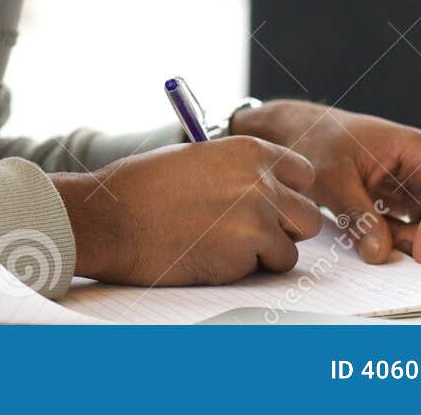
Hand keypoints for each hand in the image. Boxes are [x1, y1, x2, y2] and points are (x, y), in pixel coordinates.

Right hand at [50, 136, 322, 285]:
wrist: (112, 218)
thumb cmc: (143, 188)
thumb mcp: (197, 160)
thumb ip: (237, 171)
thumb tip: (266, 189)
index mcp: (249, 150)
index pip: (303, 174)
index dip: (288, 194)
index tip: (270, 205)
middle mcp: (261, 179)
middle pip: (308, 216)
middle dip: (285, 230)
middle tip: (251, 234)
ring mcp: (258, 217)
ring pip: (291, 249)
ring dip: (265, 254)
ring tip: (225, 246)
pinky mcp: (247, 252)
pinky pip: (265, 269)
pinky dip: (244, 270)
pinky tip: (211, 256)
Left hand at [234, 99, 420, 265]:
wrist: (306, 135)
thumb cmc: (319, 142)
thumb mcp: (329, 175)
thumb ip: (355, 213)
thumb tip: (382, 254)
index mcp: (420, 150)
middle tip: (403, 247)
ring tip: (386, 240)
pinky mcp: (417, 206)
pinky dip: (417, 245)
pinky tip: (384, 239)